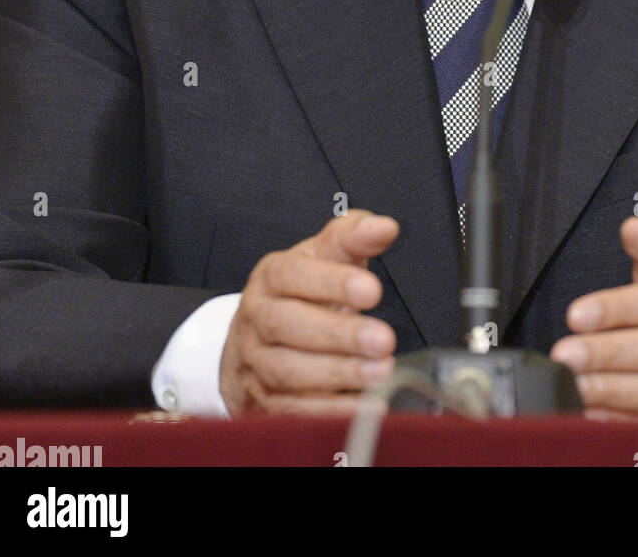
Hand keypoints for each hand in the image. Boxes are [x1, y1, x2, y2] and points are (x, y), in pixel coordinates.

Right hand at [220, 209, 398, 415]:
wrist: (252, 341)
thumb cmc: (299, 293)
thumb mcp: (321, 257)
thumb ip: (352, 237)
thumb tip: (384, 227)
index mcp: (271, 277)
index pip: (293, 276)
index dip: (331, 283)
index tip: (372, 290)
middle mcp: (258, 318)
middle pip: (288, 326)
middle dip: (339, 335)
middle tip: (383, 340)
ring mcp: (256, 362)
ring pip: (288, 371)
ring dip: (338, 374)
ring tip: (381, 372)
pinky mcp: (264, 401)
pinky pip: (293, 409)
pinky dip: (330, 410)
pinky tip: (365, 405)